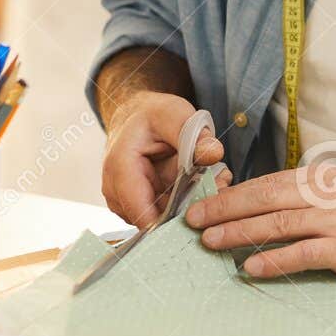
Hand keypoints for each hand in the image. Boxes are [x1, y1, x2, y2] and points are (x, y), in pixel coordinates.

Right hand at [101, 92, 226, 228]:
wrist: (137, 118)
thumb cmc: (153, 116)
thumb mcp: (175, 114)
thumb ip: (195, 134)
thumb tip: (213, 153)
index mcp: (120, 165)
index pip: (140, 207)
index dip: (168, 220)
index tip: (201, 217)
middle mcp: (116, 190)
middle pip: (153, 217)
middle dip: (188, 208)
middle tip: (219, 187)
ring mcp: (125, 202)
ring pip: (162, 219)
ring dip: (188, 206)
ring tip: (212, 181)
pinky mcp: (137, 207)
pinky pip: (164, 215)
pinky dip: (184, 204)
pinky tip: (199, 185)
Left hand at [183, 165, 335, 279]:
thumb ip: (305, 198)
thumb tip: (262, 210)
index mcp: (320, 179)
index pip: (266, 183)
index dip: (231, 194)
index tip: (202, 203)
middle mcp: (325, 195)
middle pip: (264, 198)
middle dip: (224, 209)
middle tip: (192, 221)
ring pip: (277, 222)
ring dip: (240, 232)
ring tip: (210, 242)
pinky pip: (304, 252)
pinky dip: (275, 259)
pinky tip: (251, 267)